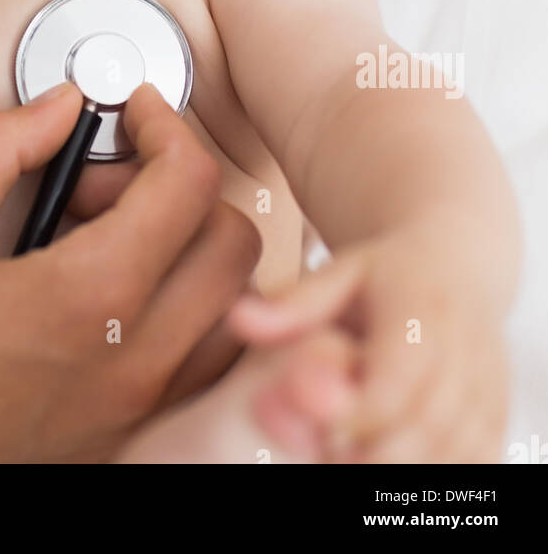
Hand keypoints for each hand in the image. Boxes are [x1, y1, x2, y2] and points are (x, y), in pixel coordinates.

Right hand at [0, 83, 259, 462]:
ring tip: (110, 241)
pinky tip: (117, 295)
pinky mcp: (126, 438)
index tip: (139, 112)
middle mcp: (129, 363)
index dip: (168, 126)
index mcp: (85, 302)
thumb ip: (2, 143)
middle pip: (230, 241)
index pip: (189, 185)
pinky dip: (188, 312)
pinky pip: (204, 364)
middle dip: (178, 189)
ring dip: (189, 253)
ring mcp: (136, 410)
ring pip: (233, 309)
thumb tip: (59, 107)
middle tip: (104, 183)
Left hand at [228, 226, 508, 462]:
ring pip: (458, 449)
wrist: (458, 263)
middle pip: (429, 423)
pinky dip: (437, 472)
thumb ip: (292, 303)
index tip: (323, 434)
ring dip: (408, 469)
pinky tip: (394, 464)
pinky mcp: (497, 412)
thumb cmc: (386, 272)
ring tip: (353, 463)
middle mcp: (466, 348)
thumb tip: (238, 320)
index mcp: (422, 308)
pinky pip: (477, 458)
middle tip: (332, 459)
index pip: (397, 378)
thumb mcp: (339, 273)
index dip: (360, 414)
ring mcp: (487, 384)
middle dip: (379, 452)